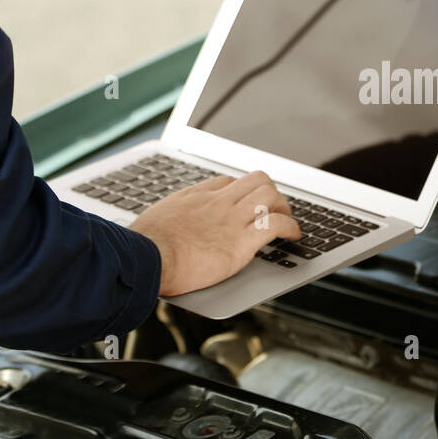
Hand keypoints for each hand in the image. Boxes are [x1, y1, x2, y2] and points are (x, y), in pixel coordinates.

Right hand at [130, 171, 300, 296]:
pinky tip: (294, 236)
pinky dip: (291, 227)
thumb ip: (167, 222)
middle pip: (256, 180)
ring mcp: (232, 219)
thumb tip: (161, 231)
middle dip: (270, 192)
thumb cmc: (143, 247)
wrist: (146, 258)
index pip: (227, 182)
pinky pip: (276, 224)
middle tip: (275, 207)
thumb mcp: (154, 222)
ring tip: (289, 220)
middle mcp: (217, 203)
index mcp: (195, 198)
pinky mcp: (242, 242)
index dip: (242, 191)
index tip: (245, 202)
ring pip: (271, 195)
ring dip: (285, 207)